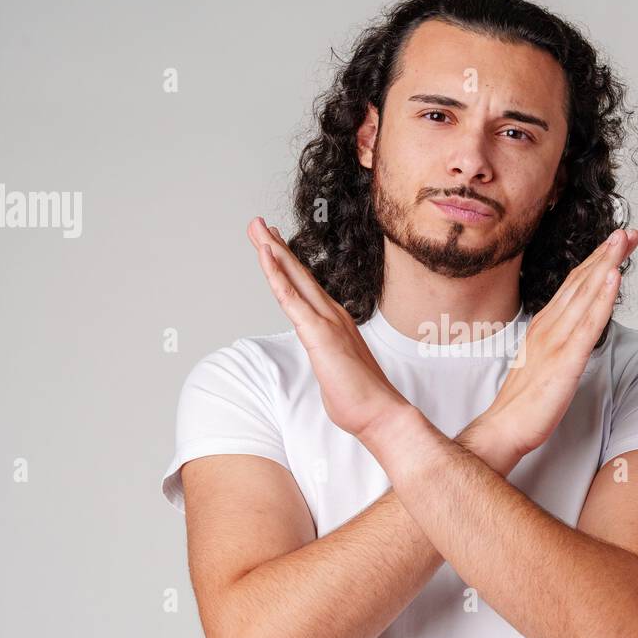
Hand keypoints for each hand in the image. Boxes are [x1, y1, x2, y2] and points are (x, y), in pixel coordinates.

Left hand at [247, 216, 411, 439]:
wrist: (381, 412)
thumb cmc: (362, 400)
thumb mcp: (338, 373)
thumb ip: (330, 361)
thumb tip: (327, 364)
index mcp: (336, 323)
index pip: (306, 288)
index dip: (289, 265)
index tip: (274, 246)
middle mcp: (333, 315)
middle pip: (298, 274)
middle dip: (275, 247)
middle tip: (258, 224)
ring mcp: (327, 320)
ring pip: (293, 277)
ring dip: (272, 250)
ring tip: (256, 228)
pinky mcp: (318, 332)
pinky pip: (290, 297)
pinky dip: (276, 273)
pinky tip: (265, 255)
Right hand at [477, 227, 637, 458]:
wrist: (504, 426)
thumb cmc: (523, 399)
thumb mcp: (542, 360)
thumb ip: (558, 341)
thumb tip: (575, 330)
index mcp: (545, 325)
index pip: (573, 285)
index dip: (595, 261)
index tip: (614, 244)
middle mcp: (550, 326)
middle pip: (581, 282)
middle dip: (605, 254)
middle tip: (625, 232)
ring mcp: (557, 341)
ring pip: (586, 295)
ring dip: (606, 265)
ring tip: (622, 241)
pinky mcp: (566, 360)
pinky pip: (589, 325)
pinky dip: (602, 298)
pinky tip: (613, 277)